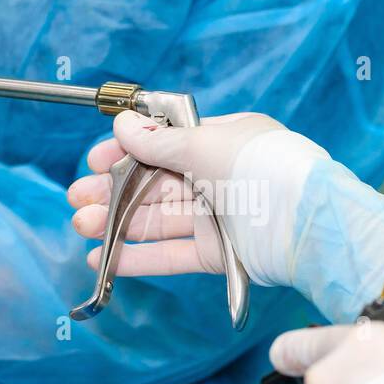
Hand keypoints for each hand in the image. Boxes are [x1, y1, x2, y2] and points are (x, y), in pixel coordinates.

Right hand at [67, 109, 326, 285]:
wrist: (304, 223)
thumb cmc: (263, 169)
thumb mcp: (205, 144)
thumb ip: (159, 142)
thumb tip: (121, 125)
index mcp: (220, 141)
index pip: (164, 144)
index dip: (126, 152)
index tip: (94, 161)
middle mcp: (218, 178)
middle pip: (155, 184)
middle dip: (113, 190)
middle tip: (78, 199)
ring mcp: (218, 217)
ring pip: (158, 219)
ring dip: (117, 223)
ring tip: (82, 225)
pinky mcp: (219, 254)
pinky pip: (172, 254)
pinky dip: (139, 258)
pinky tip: (105, 258)